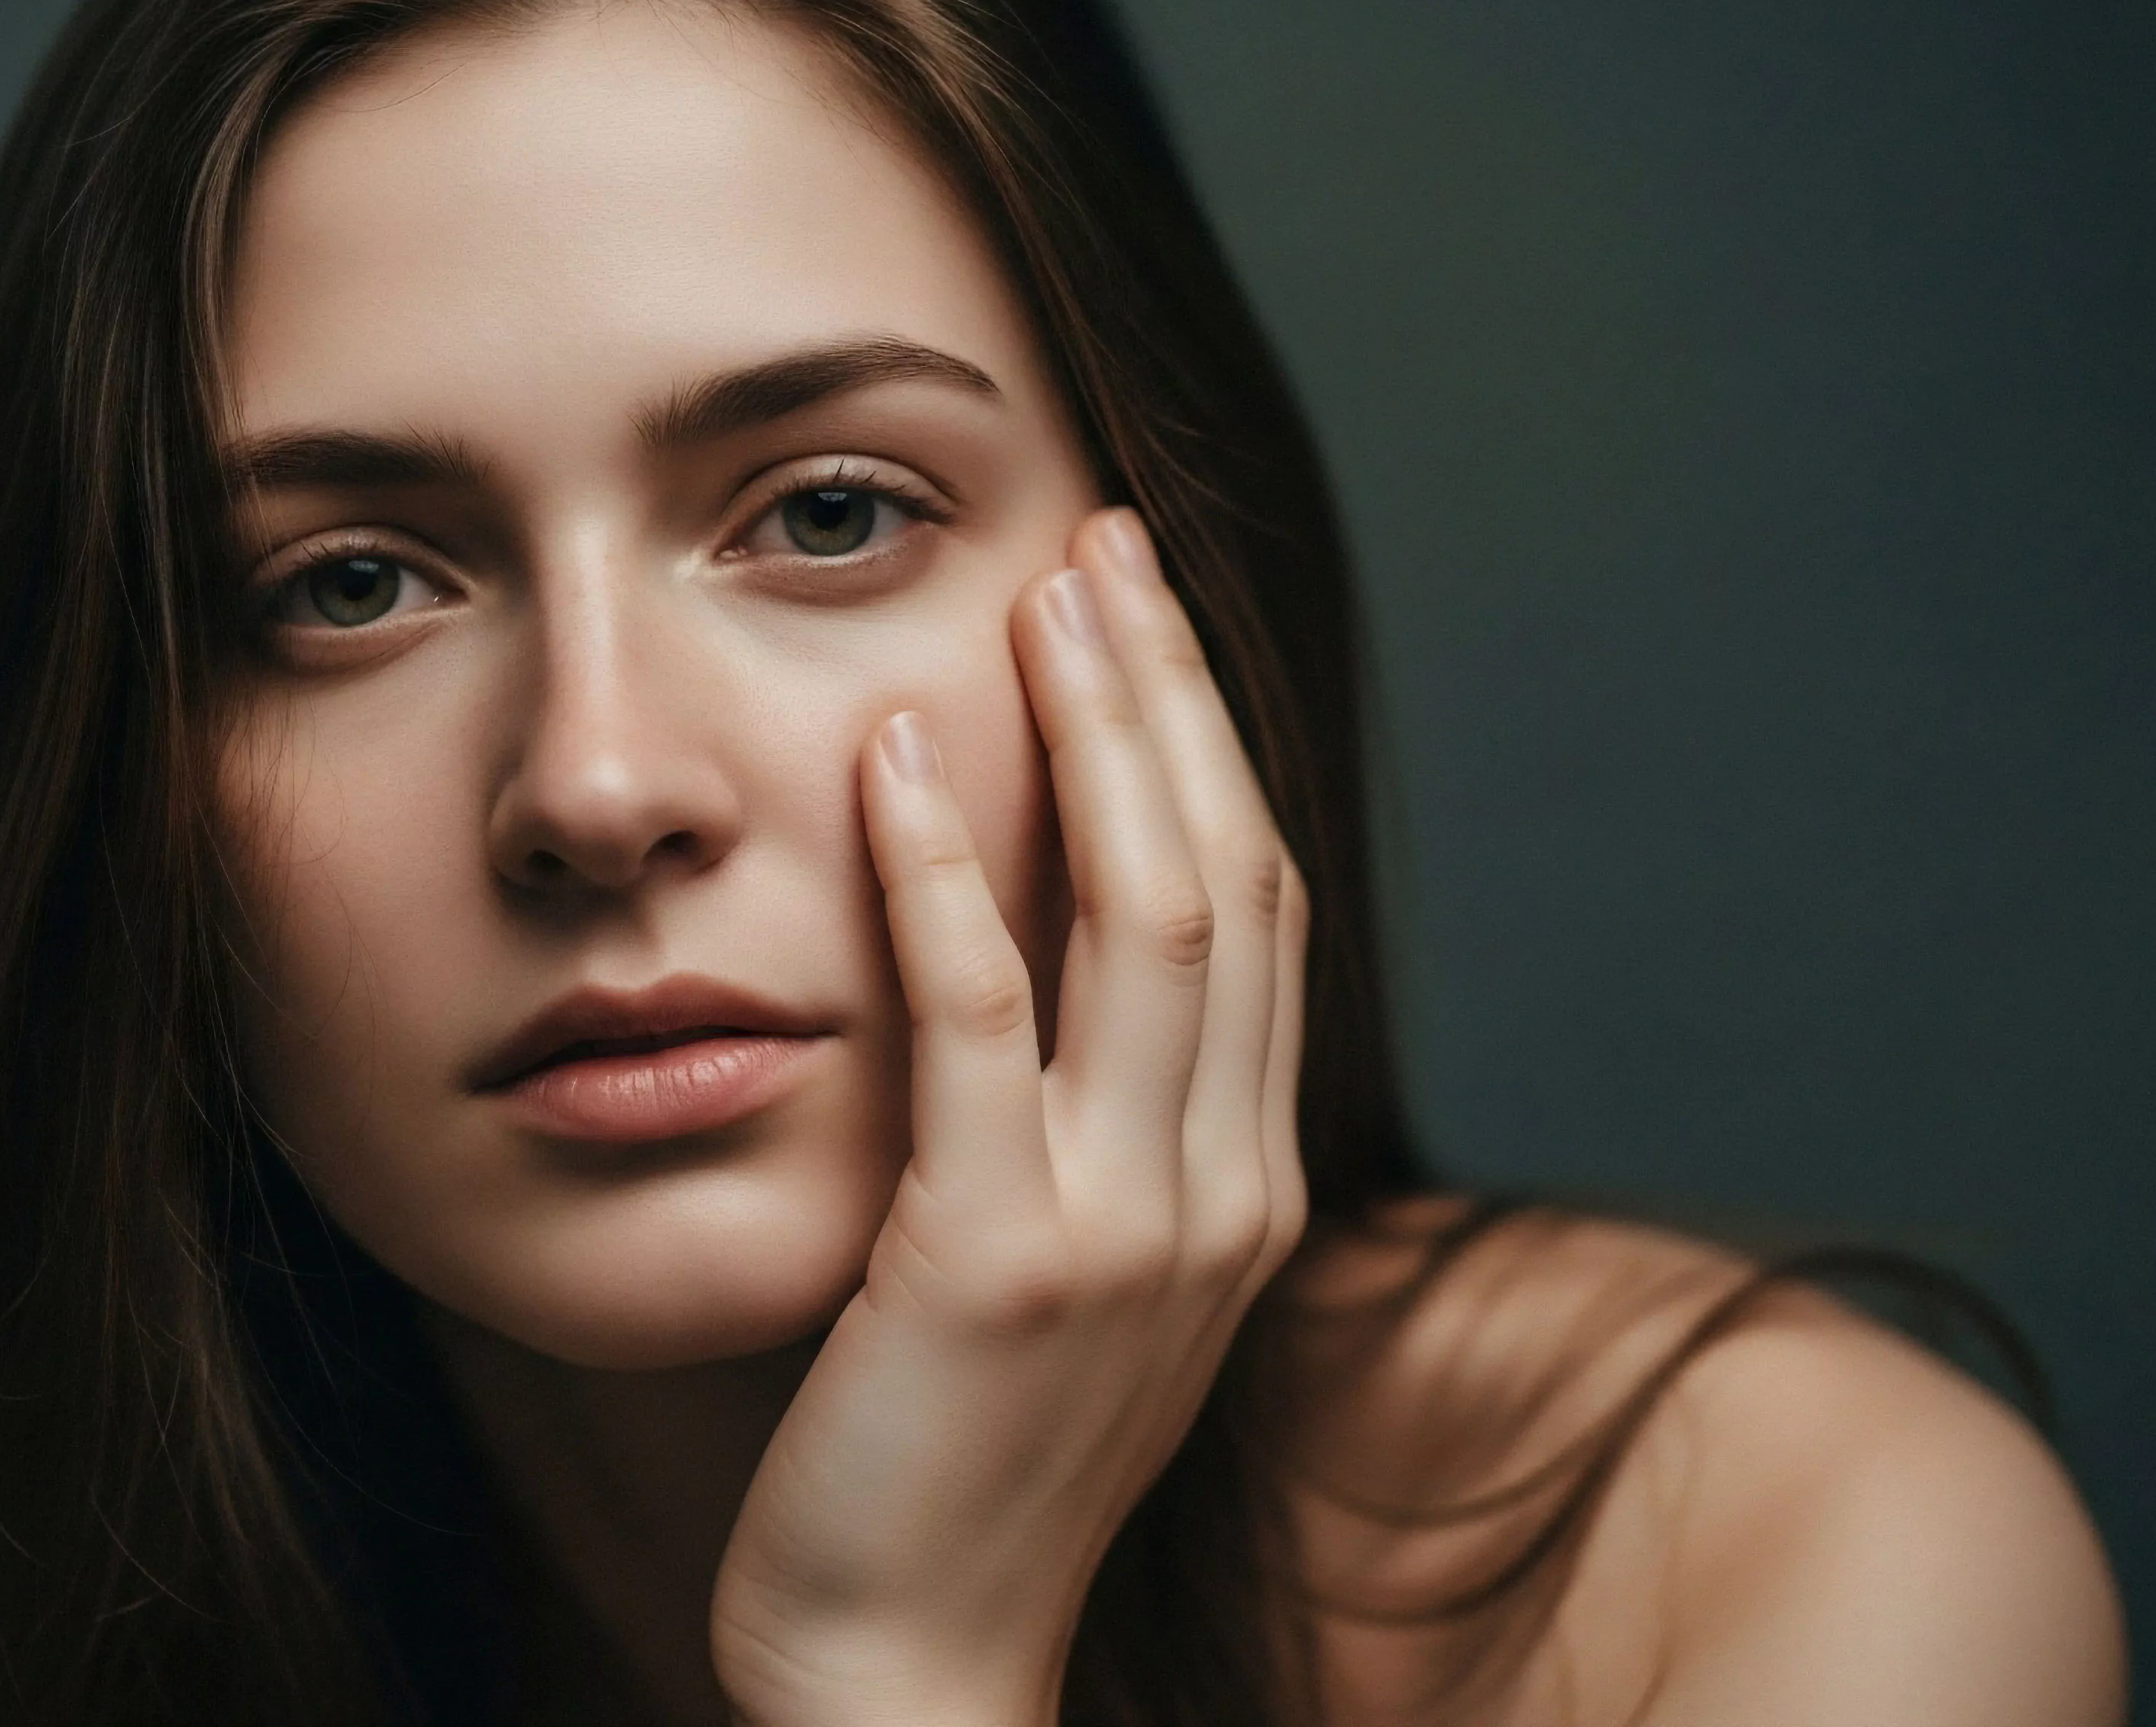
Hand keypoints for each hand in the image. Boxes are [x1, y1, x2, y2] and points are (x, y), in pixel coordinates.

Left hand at [708, 509, 1310, 1726]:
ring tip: (1038, 593)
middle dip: (1167, 693)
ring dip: (1095, 735)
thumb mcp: (1071, 1271)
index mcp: (1246, 1182)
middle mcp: (1223, 1190)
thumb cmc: (963, 1456)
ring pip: (1149, 918)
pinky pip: (985, 1024)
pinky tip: (901, 757)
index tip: (1137, 605)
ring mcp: (1130, 1228)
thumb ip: (1099, 1125)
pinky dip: (946, 874)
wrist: (911, 1663)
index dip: (1204, 740)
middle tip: (1101, 540)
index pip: (1255, 906)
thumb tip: (1061, 967)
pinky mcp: (1000, 1260)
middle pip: (1224, 876)